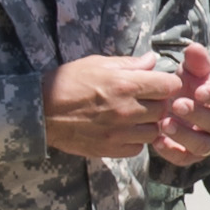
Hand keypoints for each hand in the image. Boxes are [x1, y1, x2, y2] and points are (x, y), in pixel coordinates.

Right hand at [45, 52, 184, 158]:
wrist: (41, 112)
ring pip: (153, 131)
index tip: (160, 83)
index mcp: (125, 84)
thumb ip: (129, 64)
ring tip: (135, 115)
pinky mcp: (111, 150)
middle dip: (159, 103)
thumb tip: (152, 60)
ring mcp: (120, 133)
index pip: (168, 86)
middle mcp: (127, 110)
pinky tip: (124, 130)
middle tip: (146, 99)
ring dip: (149, 123)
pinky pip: (138, 148)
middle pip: (164, 109)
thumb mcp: (98, 64)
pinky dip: (136, 140)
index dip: (167, 83)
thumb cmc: (68, 82)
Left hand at [150, 41, 209, 164]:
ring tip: (164, 123)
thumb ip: (195, 61)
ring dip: (185, 136)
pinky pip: (185, 158)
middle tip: (177, 105)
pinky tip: (156, 141)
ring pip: (204, 145)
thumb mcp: (192, 71)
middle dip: (198, 115)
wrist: (178, 104)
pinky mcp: (192, 156)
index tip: (199, 91)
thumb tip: (193, 48)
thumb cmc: (190, 85)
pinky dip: (171, 152)